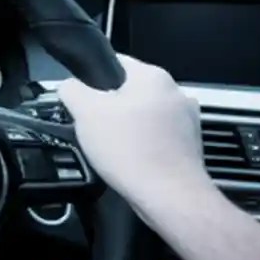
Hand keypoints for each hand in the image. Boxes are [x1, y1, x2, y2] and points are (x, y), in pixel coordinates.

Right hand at [57, 55, 213, 211]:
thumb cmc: (130, 150)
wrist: (169, 197)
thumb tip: (68, 85)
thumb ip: (72, 90)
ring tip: (113, 149)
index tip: (82, 102)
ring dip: (129, 128)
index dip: (93, 80)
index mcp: (153, 76)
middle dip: (111, 108)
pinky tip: (133, 161)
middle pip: (131, 92)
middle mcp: (176, 92)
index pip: (115, 63)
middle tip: (94, 129)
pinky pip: (158, 138)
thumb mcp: (86, 113)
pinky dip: (145, 146)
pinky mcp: (191, 145)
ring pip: (145, 116)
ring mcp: (188, 120)